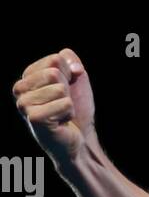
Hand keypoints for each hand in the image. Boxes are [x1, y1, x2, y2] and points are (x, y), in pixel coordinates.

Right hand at [12, 48, 95, 166]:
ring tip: (61, 114)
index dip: (69, 74)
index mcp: (27, 76)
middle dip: (68, 89)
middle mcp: (19, 89)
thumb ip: (70, 59)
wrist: (80, 137)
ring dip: (68, 103)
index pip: (55, 59)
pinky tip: (60, 122)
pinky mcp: (34, 118)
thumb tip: (74, 67)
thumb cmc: (76, 107)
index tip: (65, 90)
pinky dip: (69, 113)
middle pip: (54, 73)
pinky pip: (64, 104)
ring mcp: (24, 104)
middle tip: (63, 104)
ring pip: (60, 89)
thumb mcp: (75, 77)